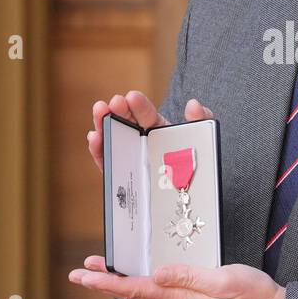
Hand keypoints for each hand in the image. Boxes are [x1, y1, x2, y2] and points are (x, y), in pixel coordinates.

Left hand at [69, 257, 287, 298]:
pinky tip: (140, 275)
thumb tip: (157, 273)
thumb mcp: (223, 281)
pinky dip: (140, 280)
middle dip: (105, 281)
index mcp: (181, 297)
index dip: (108, 281)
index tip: (84, 275)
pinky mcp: (195, 296)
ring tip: (101, 270)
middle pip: (133, 290)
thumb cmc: (252, 296)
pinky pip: (159, 288)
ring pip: (144, 289)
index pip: (136, 289)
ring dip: (119, 280)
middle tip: (80, 272)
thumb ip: (190, 277)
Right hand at [87, 90, 213, 171]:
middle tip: (113, 102)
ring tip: (99, 111)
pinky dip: (99, 151)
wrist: (188, 201)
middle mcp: (140, 141)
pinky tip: (95, 138)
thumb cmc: (194, 166)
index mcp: (158, 130)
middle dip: (118, 110)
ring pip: (112, 139)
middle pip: (125, 123)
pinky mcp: (121, 178)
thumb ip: (202, 120)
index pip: (146, 114)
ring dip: (103, 124)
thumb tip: (193, 104)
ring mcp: (129, 158)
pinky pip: (108, 164)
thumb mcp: (203, 140)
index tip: (132, 97)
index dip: (139, 105)